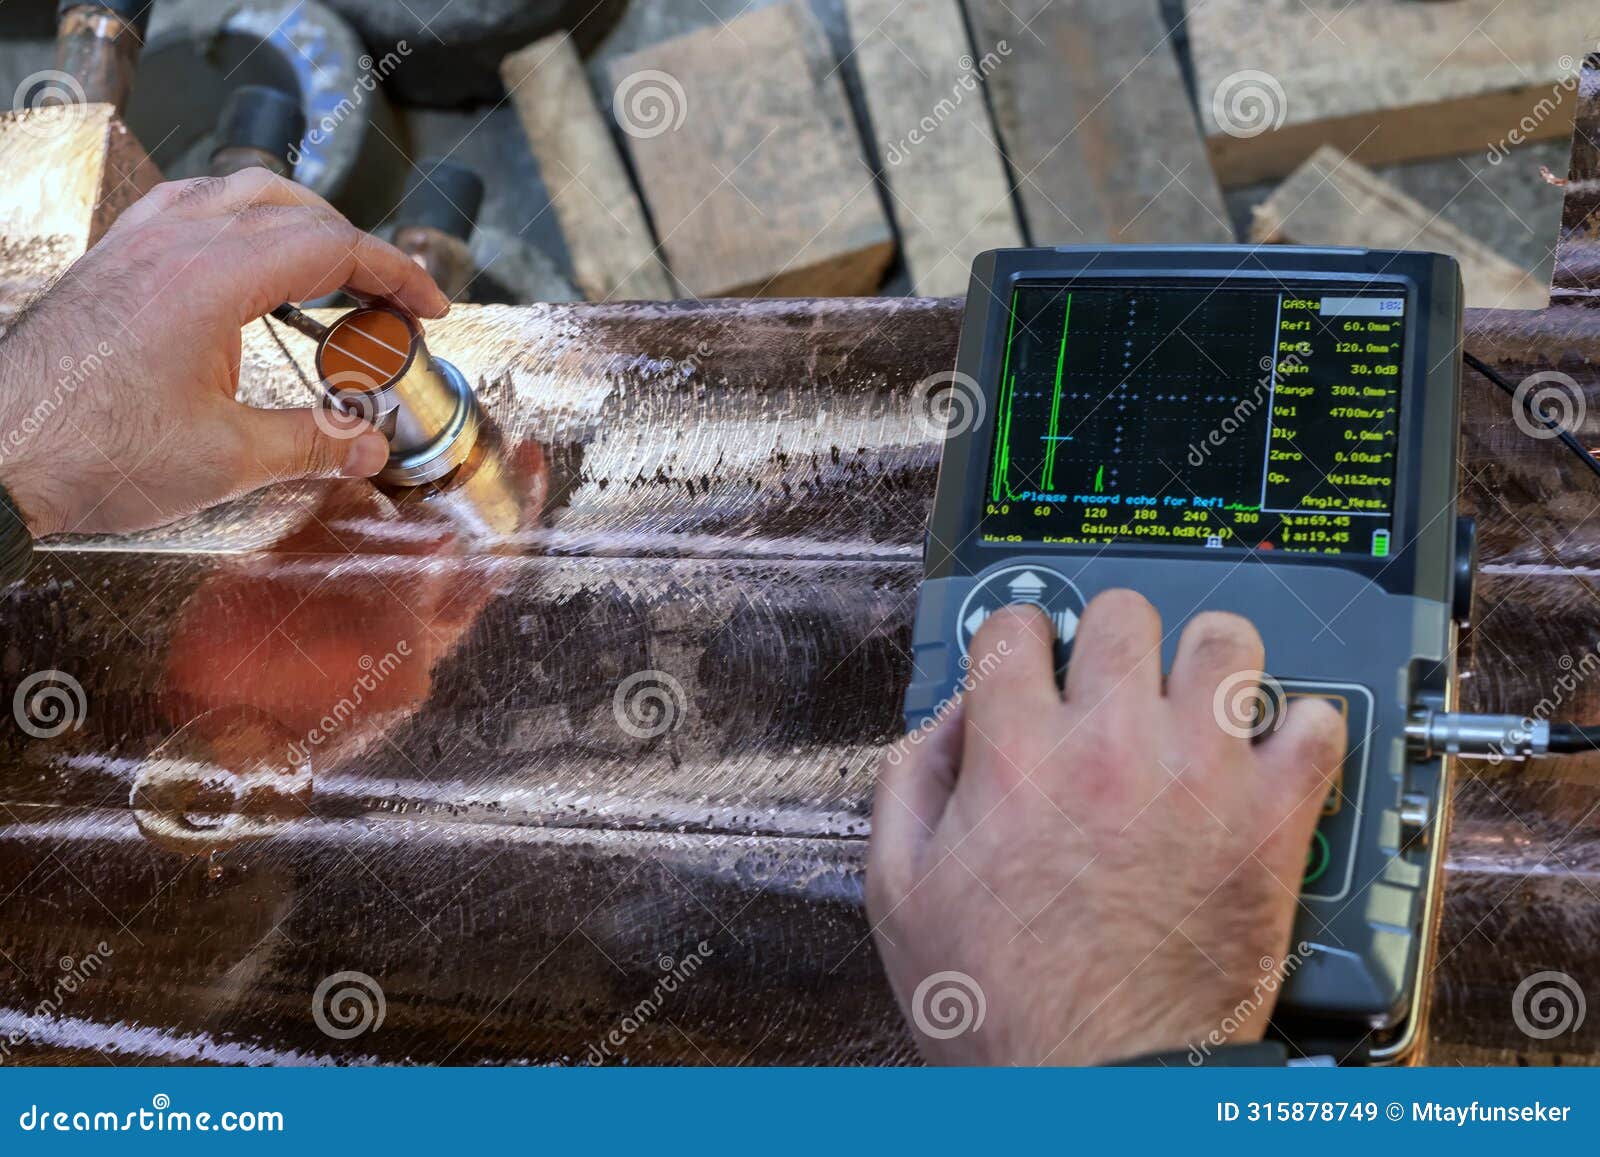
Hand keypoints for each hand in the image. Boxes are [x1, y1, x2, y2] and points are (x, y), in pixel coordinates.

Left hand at [0, 168, 450, 536]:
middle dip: (358, 249)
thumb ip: (311, 442)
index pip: (331, 247)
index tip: (429, 306)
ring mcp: (139, 243)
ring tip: (334, 278)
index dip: (396, 274)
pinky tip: (253, 269)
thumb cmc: (89, 450)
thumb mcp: (225, 459)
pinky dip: (246, 227)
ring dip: (302, 227)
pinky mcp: (116, 261)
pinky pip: (195, 209)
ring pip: (242, 194)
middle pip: (295, 209)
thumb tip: (368, 446)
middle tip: (391, 302)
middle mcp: (175, 240)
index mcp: (211, 275)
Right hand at [868, 591, 1345, 1064]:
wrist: (1094, 1080)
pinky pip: (1315, 725)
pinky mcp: (1271, 821)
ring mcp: (1199, 776)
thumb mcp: (900, 889)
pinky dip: (1299, 727)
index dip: (1018, 637)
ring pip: (1226, 642)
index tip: (1030, 657)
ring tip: (1195, 696)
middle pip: (1122, 614)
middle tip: (1110, 679)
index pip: (1018, 626)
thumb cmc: (1000, 1002)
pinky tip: (1269, 751)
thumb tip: (950, 716)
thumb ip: (909, 778)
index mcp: (1015, 755)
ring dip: (1207, 660)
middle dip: (1108, 638)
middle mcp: (1110, 747)